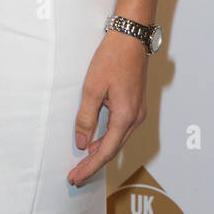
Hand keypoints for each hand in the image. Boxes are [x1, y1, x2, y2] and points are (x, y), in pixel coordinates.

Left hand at [67, 30, 147, 186]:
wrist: (131, 36)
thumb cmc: (112, 58)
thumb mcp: (93, 87)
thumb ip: (86, 117)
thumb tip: (82, 143)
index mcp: (125, 117)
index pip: (106, 152)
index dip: (90, 167)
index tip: (75, 177)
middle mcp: (135, 118)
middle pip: (113, 149)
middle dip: (93, 164)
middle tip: (75, 176)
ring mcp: (137, 111)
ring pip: (118, 140)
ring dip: (100, 152)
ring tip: (82, 163)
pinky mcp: (135, 104)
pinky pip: (121, 129)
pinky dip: (107, 139)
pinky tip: (96, 142)